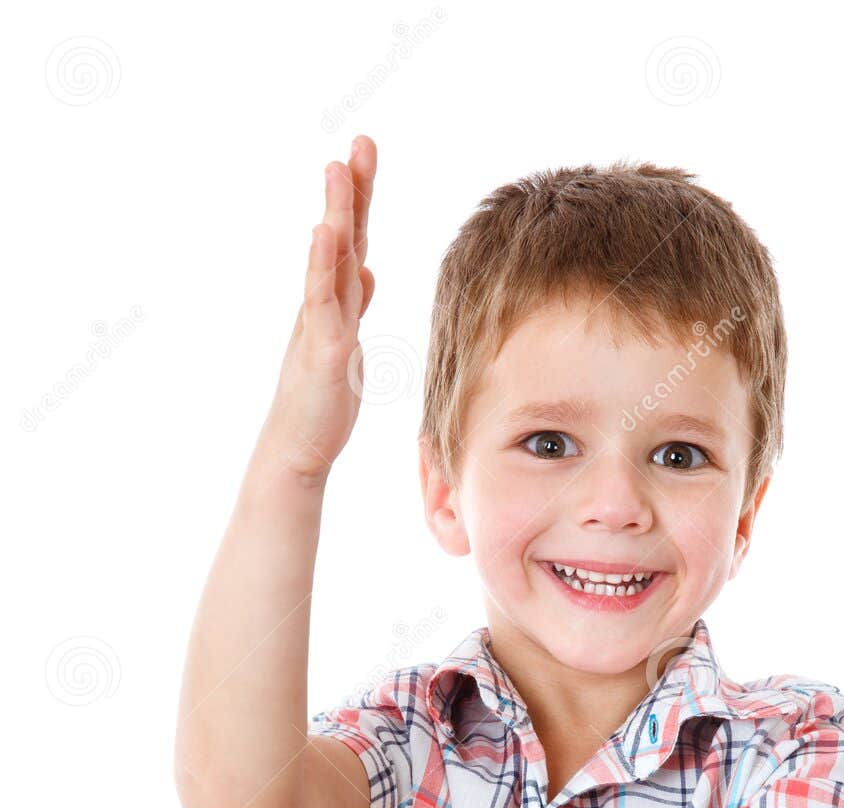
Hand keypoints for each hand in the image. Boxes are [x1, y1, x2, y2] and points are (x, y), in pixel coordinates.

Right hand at [258, 134, 377, 484]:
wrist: (297, 451)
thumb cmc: (320, 403)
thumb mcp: (345, 346)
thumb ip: (351, 305)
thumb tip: (366, 270)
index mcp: (336, 304)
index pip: (352, 242)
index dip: (359, 201)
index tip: (364, 156)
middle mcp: (325, 306)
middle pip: (342, 238)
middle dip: (352, 190)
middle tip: (361, 141)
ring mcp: (320, 325)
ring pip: (329, 260)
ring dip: (336, 214)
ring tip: (337, 169)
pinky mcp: (321, 350)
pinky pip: (321, 301)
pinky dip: (321, 265)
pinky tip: (324, 232)